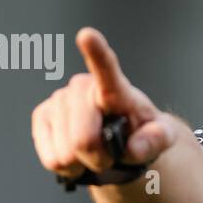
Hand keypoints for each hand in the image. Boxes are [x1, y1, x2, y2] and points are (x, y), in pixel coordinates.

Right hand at [31, 27, 177, 180]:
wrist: (120, 143)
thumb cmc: (140, 134)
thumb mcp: (160, 139)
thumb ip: (156, 140)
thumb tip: (135, 146)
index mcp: (115, 88)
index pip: (107, 70)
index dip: (96, 53)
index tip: (87, 35)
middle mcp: (82, 87)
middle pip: (83, 140)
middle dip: (99, 158)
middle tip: (111, 155)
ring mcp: (58, 100)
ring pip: (66, 153)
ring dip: (83, 163)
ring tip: (95, 152)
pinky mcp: (41, 117)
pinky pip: (52, 159)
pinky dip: (67, 167)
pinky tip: (77, 155)